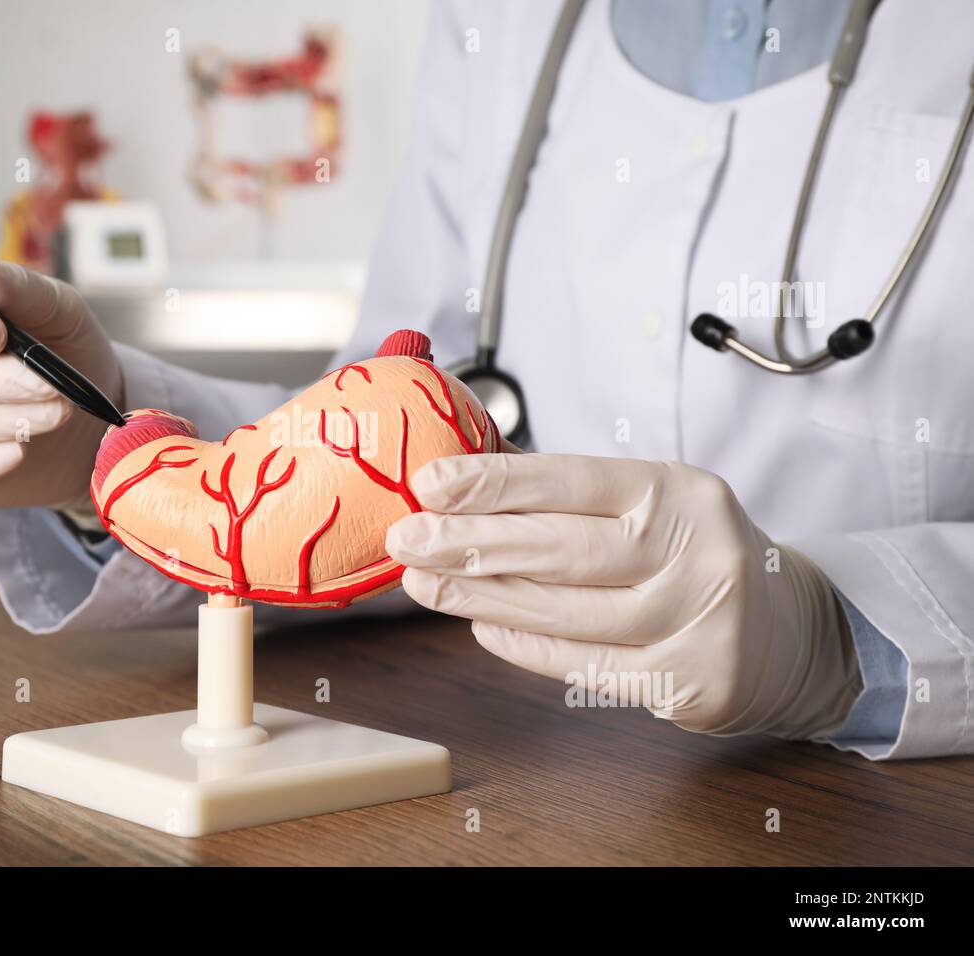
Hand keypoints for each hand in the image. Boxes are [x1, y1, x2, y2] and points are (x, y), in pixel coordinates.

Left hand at [386, 453, 862, 738]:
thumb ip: (575, 498)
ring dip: (480, 596)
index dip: (494, 483)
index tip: (430, 482)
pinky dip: (523, 643)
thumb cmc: (694, 552)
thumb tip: (465, 488)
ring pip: (563, 611)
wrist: (789, 631)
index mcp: (679, 491)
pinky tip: (479, 622)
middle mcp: (692, 553)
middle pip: (560, 549)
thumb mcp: (656, 502)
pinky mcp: (686, 682)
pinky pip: (582, 664)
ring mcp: (693, 622)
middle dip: (469, 543)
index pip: (571, 481)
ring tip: (424, 582)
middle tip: (406, 538)